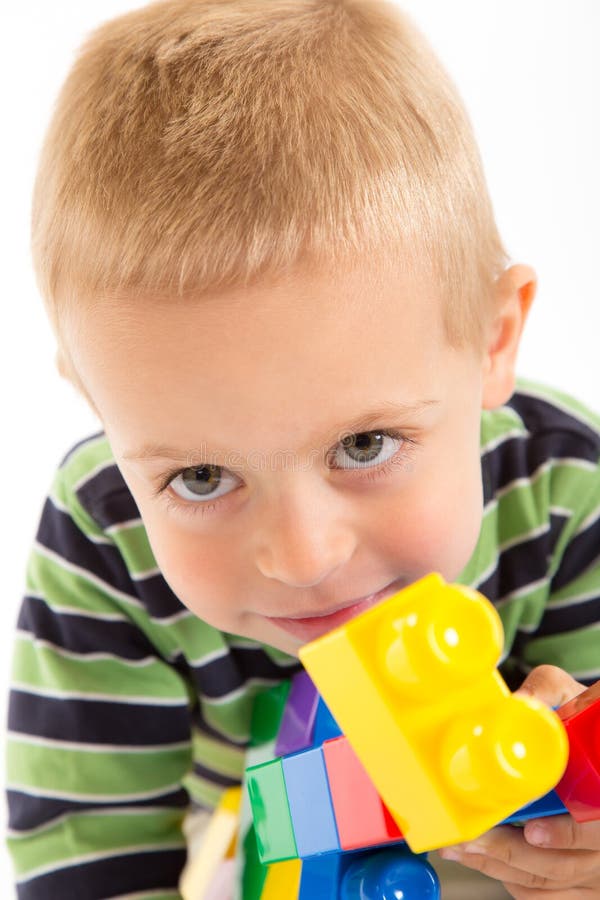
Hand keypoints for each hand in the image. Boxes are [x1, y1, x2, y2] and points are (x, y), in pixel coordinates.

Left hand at [438, 665, 599, 896]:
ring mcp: (596, 867)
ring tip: (461, 848)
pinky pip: (546, 893)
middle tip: (469, 840)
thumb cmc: (580, 723)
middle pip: (565, 864)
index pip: (599, 828)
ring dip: (501, 867)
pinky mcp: (581, 882)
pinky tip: (482, 860)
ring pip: (549, 880)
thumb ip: (548, 691)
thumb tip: (519, 702)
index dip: (568, 835)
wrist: (589, 748)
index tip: (533, 831)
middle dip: (510, 853)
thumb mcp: (569, 696)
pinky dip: (514, 881)